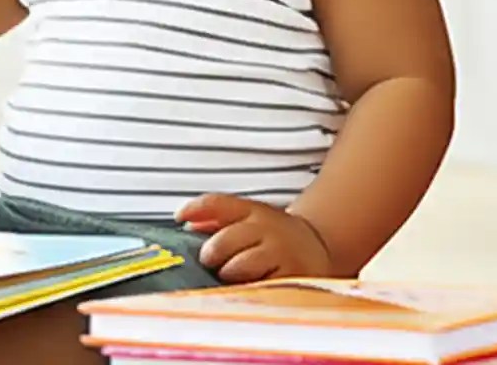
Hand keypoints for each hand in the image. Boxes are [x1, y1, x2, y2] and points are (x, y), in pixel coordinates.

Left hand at [175, 193, 333, 283]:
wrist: (318, 250)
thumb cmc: (270, 238)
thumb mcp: (247, 220)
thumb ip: (215, 219)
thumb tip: (185, 223)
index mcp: (253, 211)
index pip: (218, 204)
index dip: (194, 209)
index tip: (178, 219)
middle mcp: (268, 229)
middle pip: (223, 240)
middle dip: (211, 255)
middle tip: (213, 263)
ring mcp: (281, 254)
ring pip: (237, 267)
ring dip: (229, 275)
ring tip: (235, 278)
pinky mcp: (291, 280)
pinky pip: (256, 288)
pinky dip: (246, 292)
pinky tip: (248, 290)